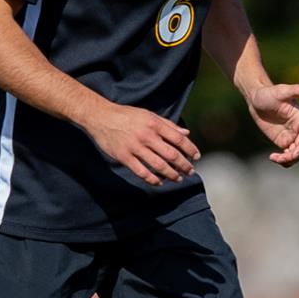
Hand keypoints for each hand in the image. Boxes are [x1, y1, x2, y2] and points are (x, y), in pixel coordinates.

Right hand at [85, 103, 199, 185]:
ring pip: (158, 165)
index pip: (178, 139)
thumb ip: (168, 125)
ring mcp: (135, 147)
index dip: (190, 149)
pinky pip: (142, 172)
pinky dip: (153, 179)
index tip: (197, 157)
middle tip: (190, 172)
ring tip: (178, 179)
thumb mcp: (148, 115)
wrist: (101, 117)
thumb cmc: (127, 115)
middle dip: (184, 165)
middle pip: (171, 154)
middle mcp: (146, 136)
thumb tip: (186, 133)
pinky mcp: (124, 157)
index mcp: (154, 124)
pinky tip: (160, 182)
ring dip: (171, 174)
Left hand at [248, 80, 298, 165]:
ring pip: (296, 154)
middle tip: (280, 157)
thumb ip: (297, 90)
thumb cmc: (270, 92)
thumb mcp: (282, 92)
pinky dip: (283, 160)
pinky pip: (287, 155)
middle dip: (294, 155)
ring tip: (275, 158)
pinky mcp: (283, 141)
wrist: (256, 98)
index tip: (294, 153)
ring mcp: (292, 136)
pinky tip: (272, 157)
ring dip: (288, 159)